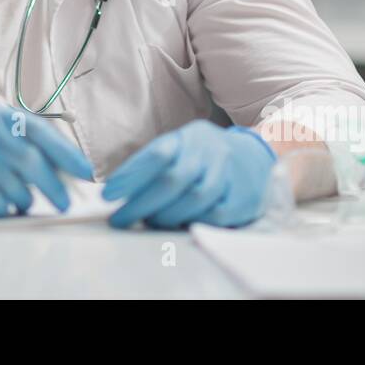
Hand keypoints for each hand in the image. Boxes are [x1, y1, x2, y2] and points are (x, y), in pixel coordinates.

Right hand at [0, 96, 93, 214]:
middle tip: (66, 202)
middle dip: (55, 186)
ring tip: (17, 200)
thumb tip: (59, 164)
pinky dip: (2, 208)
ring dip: (23, 200)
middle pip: (33, 162)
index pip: (41, 132)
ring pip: (16, 187)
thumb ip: (12, 138)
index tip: (85, 172)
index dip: (67, 154)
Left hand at [102, 120, 275, 228]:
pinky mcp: (241, 200)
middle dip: (140, 203)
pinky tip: (176, 226)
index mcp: (189, 138)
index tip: (108, 194)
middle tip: (119, 218)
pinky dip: (191, 224)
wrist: (256, 157)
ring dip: (164, 216)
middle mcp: (209, 154)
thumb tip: (118, 189)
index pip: (157, 154)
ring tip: (147, 222)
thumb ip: (153, 162)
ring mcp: (227, 176)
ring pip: (193, 200)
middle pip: (172, 180)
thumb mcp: (181, 145)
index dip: (131, 176)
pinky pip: (213, 217)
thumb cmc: (205, 156)